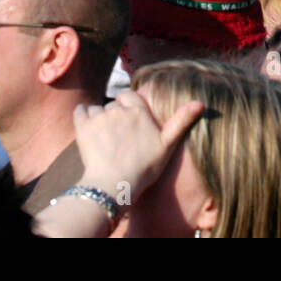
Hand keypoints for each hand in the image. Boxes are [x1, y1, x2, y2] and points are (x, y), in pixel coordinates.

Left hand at [73, 91, 205, 203]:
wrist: (114, 185)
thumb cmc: (144, 167)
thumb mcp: (167, 144)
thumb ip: (181, 120)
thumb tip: (200, 102)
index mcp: (138, 110)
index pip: (129, 96)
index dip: (129, 107)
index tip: (130, 123)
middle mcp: (118, 109)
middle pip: (114, 104)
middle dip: (115, 115)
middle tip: (118, 137)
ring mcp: (99, 117)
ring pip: (98, 109)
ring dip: (99, 118)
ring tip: (104, 139)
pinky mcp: (83, 126)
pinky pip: (80, 111)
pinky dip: (82, 117)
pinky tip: (88, 130)